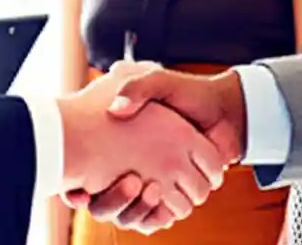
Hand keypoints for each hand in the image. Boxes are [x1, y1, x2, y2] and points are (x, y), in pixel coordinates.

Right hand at [56, 66, 227, 224]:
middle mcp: (129, 167)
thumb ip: (137, 86)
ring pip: (127, 214)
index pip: (83, 173)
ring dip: (135, 207)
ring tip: (150, 187)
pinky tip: (162, 199)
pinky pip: (154, 219)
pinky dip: (156, 216)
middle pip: (102, 202)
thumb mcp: (158, 81)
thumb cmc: (188, 94)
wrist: (224, 111)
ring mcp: (150, 184)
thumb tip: (117, 109)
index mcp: (118, 143)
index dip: (76, 184)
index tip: (77, 187)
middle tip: (125, 183)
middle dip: (109, 200)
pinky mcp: (170, 196)